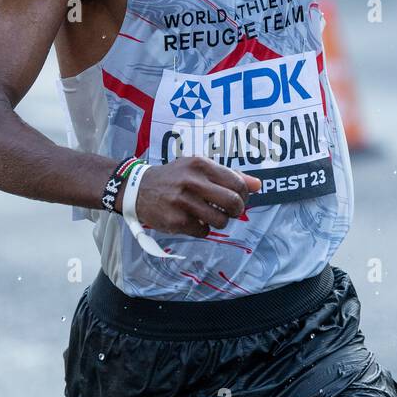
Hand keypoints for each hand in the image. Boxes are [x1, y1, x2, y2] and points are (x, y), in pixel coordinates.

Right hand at [124, 158, 261, 239]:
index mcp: (200, 165)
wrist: (138, 189)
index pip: (237, 183)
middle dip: (236, 211)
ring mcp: (182, 202)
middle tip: (228, 211)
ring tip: (209, 216)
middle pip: (233, 203)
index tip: (237, 198)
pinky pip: (204, 232)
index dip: (243, 195)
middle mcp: (191, 181)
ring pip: (221, 221)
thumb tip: (259, 185)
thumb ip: (229, 175)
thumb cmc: (175, 178)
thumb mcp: (199, 169)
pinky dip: (202, 229)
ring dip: (219, 222)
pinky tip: (192, 220)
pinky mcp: (175, 221)